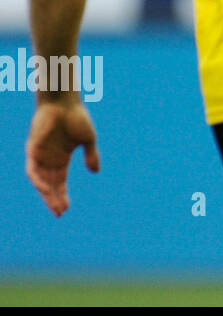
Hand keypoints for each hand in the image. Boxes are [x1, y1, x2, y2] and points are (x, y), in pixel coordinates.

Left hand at [27, 101, 100, 215]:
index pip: (60, 182)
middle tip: (60, 213)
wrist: (64, 102)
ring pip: (40, 180)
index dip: (62, 195)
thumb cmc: (76, 117)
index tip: (66, 209)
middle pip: (50, 185)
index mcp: (62, 158)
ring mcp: (40, 155)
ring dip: (46, 193)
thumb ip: (91, 155)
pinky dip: (38, 180)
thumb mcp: (88, 139)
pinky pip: (32, 169)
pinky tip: (44, 189)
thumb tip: (96, 172)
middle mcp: (49, 159)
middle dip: (54, 199)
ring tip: (54, 205)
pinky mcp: (33, 149)